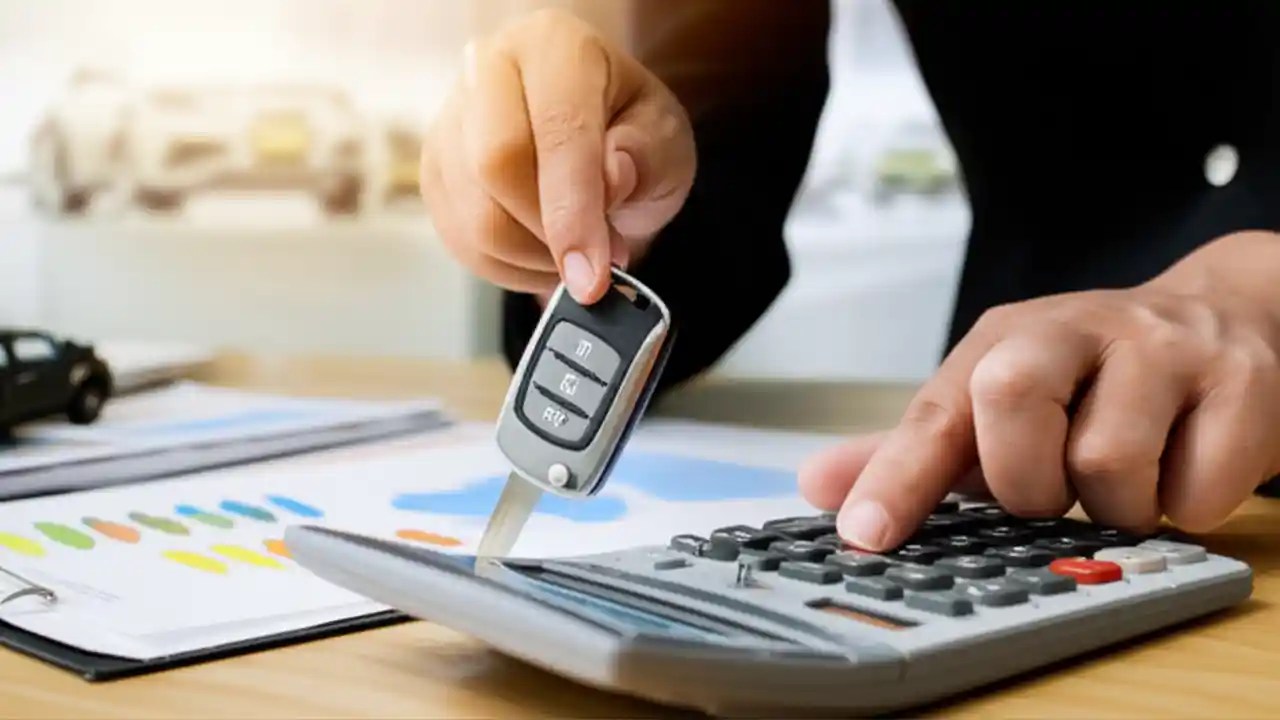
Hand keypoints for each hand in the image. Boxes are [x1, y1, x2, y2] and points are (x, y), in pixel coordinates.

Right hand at [420, 8, 695, 304]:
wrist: (596, 139)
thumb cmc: (630, 131)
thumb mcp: (664, 137)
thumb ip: (645, 154)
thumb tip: (610, 178)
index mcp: (553, 46)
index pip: (555, 129)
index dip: (574, 210)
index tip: (592, 272)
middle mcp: (489, 71)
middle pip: (495, 167)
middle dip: (547, 237)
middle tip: (592, 266)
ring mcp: (451, 122)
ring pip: (473, 216)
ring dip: (531, 259)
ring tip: (576, 258)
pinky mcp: (435, 172)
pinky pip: (461, 241)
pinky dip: (508, 268)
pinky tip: (543, 258)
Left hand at [798, 231, 1279, 549]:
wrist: (1225, 318)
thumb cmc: (1093, 378)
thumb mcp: (997, 400)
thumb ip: (914, 447)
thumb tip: (820, 486)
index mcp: (1005, 339)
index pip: (936, 410)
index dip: (896, 477)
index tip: (865, 536)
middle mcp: (1077, 329)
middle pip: (1009, 400)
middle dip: (1021, 481)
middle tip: (1046, 495)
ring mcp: (1163, 351)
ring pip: (1107, 463)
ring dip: (1109, 508)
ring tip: (1122, 486)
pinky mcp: (1241, 385)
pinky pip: (1197, 491)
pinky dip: (1184, 509)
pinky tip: (1181, 473)